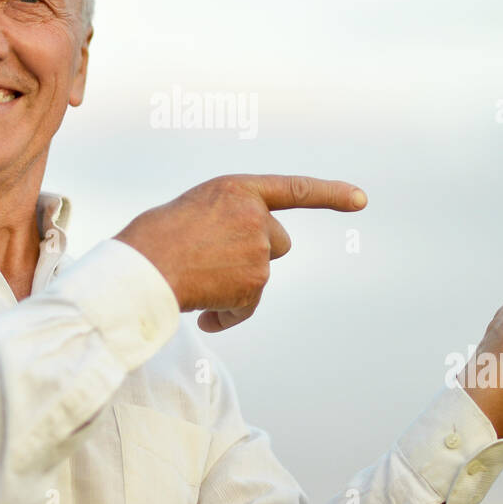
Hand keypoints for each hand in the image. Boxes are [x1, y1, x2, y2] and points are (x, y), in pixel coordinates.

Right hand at [114, 174, 367, 331]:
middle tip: (212, 262)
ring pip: (260, 277)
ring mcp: (258, 248)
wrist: (140, 268)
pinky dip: (228, 314)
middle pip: (278, 243)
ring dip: (236, 287)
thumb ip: (226, 220)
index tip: (361, 199)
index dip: (331, 194)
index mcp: (237, 188)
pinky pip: (247, 307)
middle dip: (255, 256)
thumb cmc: (151, 241)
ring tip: (195, 282)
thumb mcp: (193, 212)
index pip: (294, 189)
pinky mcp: (255, 283)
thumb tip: (240, 256)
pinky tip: (202, 312)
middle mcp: (255, 215)